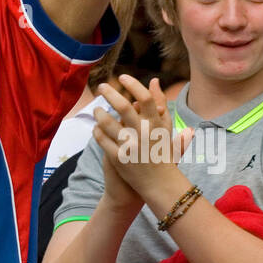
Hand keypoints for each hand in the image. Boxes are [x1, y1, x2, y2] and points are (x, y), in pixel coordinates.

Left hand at [92, 75, 185, 195]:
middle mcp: (143, 134)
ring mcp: (130, 147)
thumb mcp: (166, 127)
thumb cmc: (163, 152)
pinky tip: (97, 127)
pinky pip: (101, 139)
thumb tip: (154, 80)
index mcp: (156, 125)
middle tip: (101, 86)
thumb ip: (160, 103)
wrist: (160, 184)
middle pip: (123, 107)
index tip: (122, 77)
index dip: (133, 84)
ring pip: (107, 123)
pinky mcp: (118, 159)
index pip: (144, 98)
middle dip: (110, 93)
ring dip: (99, 113)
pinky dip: (97, 131)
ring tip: (97, 109)